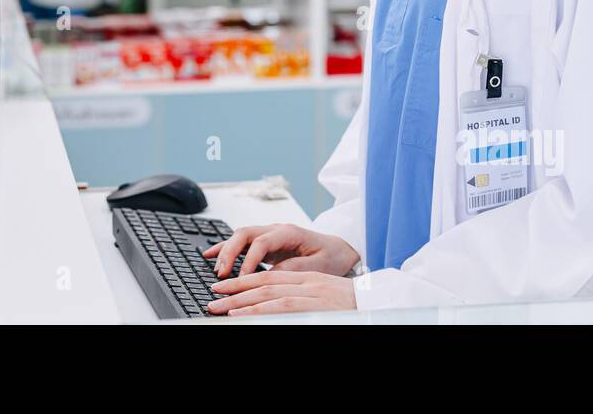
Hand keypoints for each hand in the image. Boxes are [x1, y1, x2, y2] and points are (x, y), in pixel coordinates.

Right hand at [202, 223, 359, 277]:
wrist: (338, 248)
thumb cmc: (331, 255)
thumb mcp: (318, 264)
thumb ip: (295, 267)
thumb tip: (272, 274)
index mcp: (289, 232)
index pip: (262, 242)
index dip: (249, 259)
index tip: (242, 277)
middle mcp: (275, 229)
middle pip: (245, 234)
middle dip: (230, 252)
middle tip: (222, 272)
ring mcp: (269, 234)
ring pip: (240, 236)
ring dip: (226, 251)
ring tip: (216, 269)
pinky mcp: (265, 243)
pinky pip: (241, 243)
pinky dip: (225, 248)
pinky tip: (210, 255)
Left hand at [207, 271, 355, 315]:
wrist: (379, 302)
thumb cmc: (354, 304)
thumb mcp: (324, 296)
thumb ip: (301, 298)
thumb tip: (274, 308)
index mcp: (306, 278)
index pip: (269, 276)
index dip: (243, 281)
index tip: (223, 287)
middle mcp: (305, 282)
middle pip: (263, 282)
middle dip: (235, 290)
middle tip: (212, 297)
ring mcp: (309, 293)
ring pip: (267, 293)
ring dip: (240, 301)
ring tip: (219, 308)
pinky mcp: (312, 304)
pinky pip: (280, 306)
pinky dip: (258, 310)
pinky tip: (242, 315)